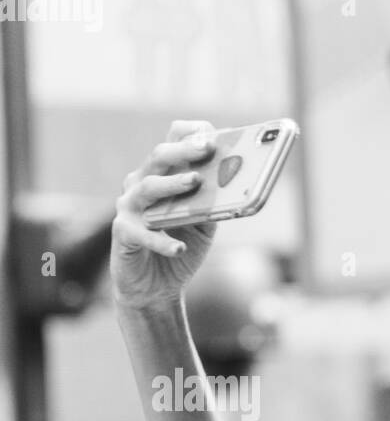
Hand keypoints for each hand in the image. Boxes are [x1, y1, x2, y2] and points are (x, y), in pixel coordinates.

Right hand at [110, 119, 218, 310]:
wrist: (156, 287)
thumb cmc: (181, 247)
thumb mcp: (204, 225)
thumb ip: (215, 204)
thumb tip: (235, 186)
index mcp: (163, 176)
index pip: (171, 142)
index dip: (189, 135)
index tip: (211, 134)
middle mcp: (141, 184)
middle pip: (159, 157)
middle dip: (184, 150)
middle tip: (207, 148)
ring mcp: (130, 207)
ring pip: (148, 187)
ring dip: (173, 183)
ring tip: (195, 181)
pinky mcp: (124, 233)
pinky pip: (143, 234)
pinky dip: (162, 241)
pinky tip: (179, 247)